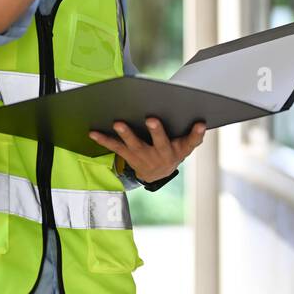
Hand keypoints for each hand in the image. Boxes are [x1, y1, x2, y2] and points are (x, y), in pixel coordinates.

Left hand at [88, 115, 206, 182]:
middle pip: (160, 142)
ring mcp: (144, 156)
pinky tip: (93, 132)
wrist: (157, 174)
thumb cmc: (173, 151)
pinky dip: (104, 140)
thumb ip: (193, 133)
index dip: (196, 133)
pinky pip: (116, 148)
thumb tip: (201, 120)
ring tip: (118, 123)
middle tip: (152, 119)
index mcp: (178, 149)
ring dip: (126, 134)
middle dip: (156, 131)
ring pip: (135, 144)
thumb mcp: (185, 145)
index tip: (200, 123)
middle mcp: (162, 154)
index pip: (191, 141)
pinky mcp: (130, 156)